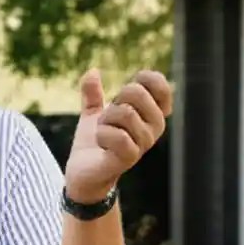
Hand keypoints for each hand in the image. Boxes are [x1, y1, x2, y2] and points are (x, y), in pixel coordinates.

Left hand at [64, 69, 173, 202]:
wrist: (83, 174)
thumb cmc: (95, 143)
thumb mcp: (92, 114)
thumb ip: (92, 93)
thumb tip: (92, 70)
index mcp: (152, 113)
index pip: (160, 84)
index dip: (139, 80)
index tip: (122, 95)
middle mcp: (155, 127)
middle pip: (136, 92)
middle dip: (113, 102)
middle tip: (107, 120)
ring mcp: (144, 143)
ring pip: (125, 113)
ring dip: (104, 121)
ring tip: (103, 133)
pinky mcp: (130, 157)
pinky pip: (118, 136)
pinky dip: (102, 134)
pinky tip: (101, 143)